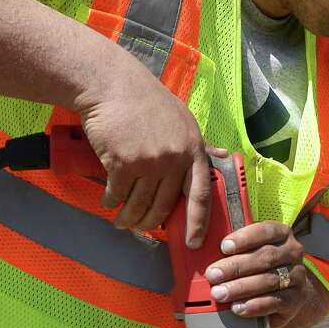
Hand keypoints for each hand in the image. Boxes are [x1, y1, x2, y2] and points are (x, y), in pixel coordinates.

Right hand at [73, 54, 212, 246]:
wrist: (111, 84)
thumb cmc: (145, 100)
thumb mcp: (182, 119)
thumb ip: (199, 144)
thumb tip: (221, 156)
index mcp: (193, 149)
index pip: (201, 195)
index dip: (198, 223)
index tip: (195, 243)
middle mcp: (175, 158)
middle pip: (165, 205)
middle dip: (151, 222)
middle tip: (141, 228)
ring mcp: (150, 161)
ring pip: (139, 204)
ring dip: (128, 217)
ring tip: (121, 221)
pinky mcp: (124, 163)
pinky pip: (117, 194)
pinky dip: (110, 202)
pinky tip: (107, 203)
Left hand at [204, 222, 307, 320]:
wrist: (286, 295)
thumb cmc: (260, 268)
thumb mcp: (251, 253)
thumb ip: (234, 250)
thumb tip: (203, 252)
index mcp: (281, 234)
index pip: (266, 231)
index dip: (245, 238)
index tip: (224, 247)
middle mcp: (292, 252)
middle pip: (265, 257)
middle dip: (236, 266)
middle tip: (213, 274)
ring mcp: (297, 276)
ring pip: (268, 280)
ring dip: (241, 287)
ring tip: (220, 293)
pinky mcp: (296, 299)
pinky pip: (276, 302)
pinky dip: (255, 305)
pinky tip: (238, 307)